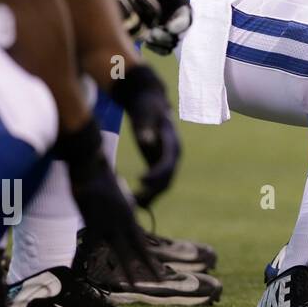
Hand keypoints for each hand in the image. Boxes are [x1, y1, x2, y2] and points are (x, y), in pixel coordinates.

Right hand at [54, 120, 154, 278]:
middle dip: (149, 266)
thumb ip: (117, 210)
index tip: (157, 268)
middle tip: (161, 281)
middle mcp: (123, 220)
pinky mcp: (94, 220)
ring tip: (137, 285)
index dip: (148, 255)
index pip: (142, 240)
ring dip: (129, 268)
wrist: (91, 163)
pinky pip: (96, 243)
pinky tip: (96, 267)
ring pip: (122, 250)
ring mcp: (109, 221)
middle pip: (138, 248)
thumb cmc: (99, 177)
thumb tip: (119, 217)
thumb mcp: (114, 196)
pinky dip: (96, 256)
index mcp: (128, 214)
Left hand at [110, 64, 181, 206]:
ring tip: (133, 204)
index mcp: (172, 142)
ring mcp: (167, 160)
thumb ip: (145, 127)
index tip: (141, 181)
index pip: (168, 163)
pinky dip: (148, 193)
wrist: (149, 101)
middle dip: (153, 191)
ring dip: (151, 196)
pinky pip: (157, 183)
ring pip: (164, 184)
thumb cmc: (145, 106)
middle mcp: (173, 154)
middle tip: (135, 200)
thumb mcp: (144, 113)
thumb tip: (146, 141)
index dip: (157, 174)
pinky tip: (134, 200)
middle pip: (168, 178)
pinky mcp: (159, 163)